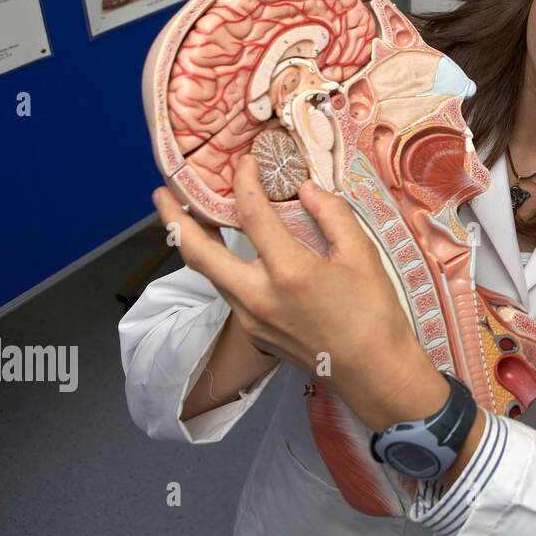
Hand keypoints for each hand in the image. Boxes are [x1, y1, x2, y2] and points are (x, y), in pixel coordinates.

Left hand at [151, 154, 433, 423]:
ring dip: (195, 245)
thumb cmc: (375, 315)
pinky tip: (232, 256)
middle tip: (160, 194)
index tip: (245, 163)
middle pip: (199, 254)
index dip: (245, 182)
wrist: (374, 373)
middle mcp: (259, 297)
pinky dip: (222, 269)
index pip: (252, 214)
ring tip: (187, 220)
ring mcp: (251, 319)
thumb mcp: (362, 255)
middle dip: (174, 220)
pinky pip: (230, 293)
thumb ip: (332, 215)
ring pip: (210, 275)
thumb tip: (307, 189)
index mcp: (289, 272)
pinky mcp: (255, 334)